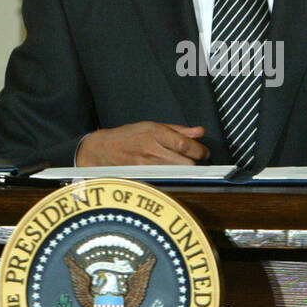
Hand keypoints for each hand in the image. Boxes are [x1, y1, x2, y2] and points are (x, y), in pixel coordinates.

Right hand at [77, 122, 209, 164]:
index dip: (200, 150)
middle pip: (185, 163)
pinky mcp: (144, 177)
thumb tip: (199, 132)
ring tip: (183, 166)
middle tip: (195, 160)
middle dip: (195, 163)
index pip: (185, 144)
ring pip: (178, 174)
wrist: (102, 149)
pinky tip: (171, 174)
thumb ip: (178, 130)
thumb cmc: (127, 136)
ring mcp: (147, 166)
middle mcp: (152, 150)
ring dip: (185, 171)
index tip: (204, 152)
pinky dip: (173, 177)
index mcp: (156, 134)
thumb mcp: (152, 126)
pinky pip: (166, 180)